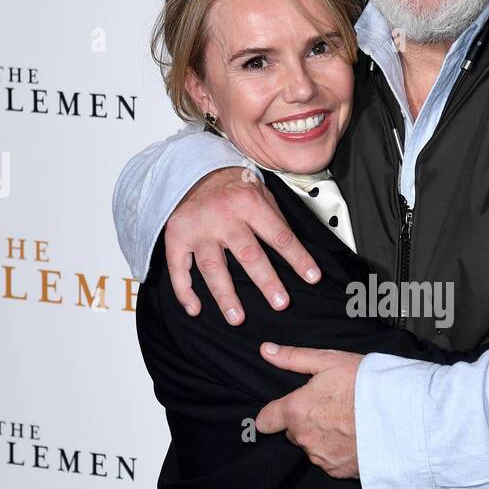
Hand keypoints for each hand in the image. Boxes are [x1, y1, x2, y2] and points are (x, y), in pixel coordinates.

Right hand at [165, 167, 321, 323]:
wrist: (195, 171)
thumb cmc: (235, 188)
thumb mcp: (262, 194)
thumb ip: (276, 222)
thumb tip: (296, 255)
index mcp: (249, 203)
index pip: (279, 236)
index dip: (298, 258)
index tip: (312, 277)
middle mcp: (223, 216)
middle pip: (247, 254)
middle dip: (266, 281)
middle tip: (280, 303)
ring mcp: (198, 228)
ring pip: (212, 267)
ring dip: (225, 295)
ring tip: (237, 317)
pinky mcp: (176, 236)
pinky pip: (178, 268)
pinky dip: (184, 291)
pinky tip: (195, 309)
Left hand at [253, 343, 363, 477]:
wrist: (401, 414)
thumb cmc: (366, 384)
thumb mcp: (329, 361)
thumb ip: (294, 358)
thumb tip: (267, 351)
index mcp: (296, 411)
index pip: (266, 421)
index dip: (272, 414)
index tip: (281, 410)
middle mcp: (305, 438)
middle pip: (293, 433)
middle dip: (305, 422)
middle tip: (331, 407)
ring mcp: (322, 457)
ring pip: (313, 447)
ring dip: (323, 437)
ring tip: (347, 421)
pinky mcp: (340, 471)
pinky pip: (331, 461)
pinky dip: (340, 451)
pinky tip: (355, 436)